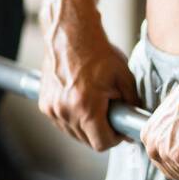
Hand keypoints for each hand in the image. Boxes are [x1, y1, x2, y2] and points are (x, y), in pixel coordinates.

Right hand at [39, 9, 138, 152]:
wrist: (71, 35)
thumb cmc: (97, 53)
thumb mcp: (124, 78)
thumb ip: (132, 104)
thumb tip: (134, 123)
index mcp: (86, 107)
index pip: (102, 144)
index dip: (115, 138)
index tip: (119, 128)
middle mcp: (66, 111)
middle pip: (88, 141)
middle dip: (101, 132)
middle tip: (110, 114)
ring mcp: (52, 109)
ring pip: (74, 134)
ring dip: (86, 127)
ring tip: (95, 105)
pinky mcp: (44, 104)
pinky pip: (62, 123)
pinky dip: (73, 119)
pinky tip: (81, 102)